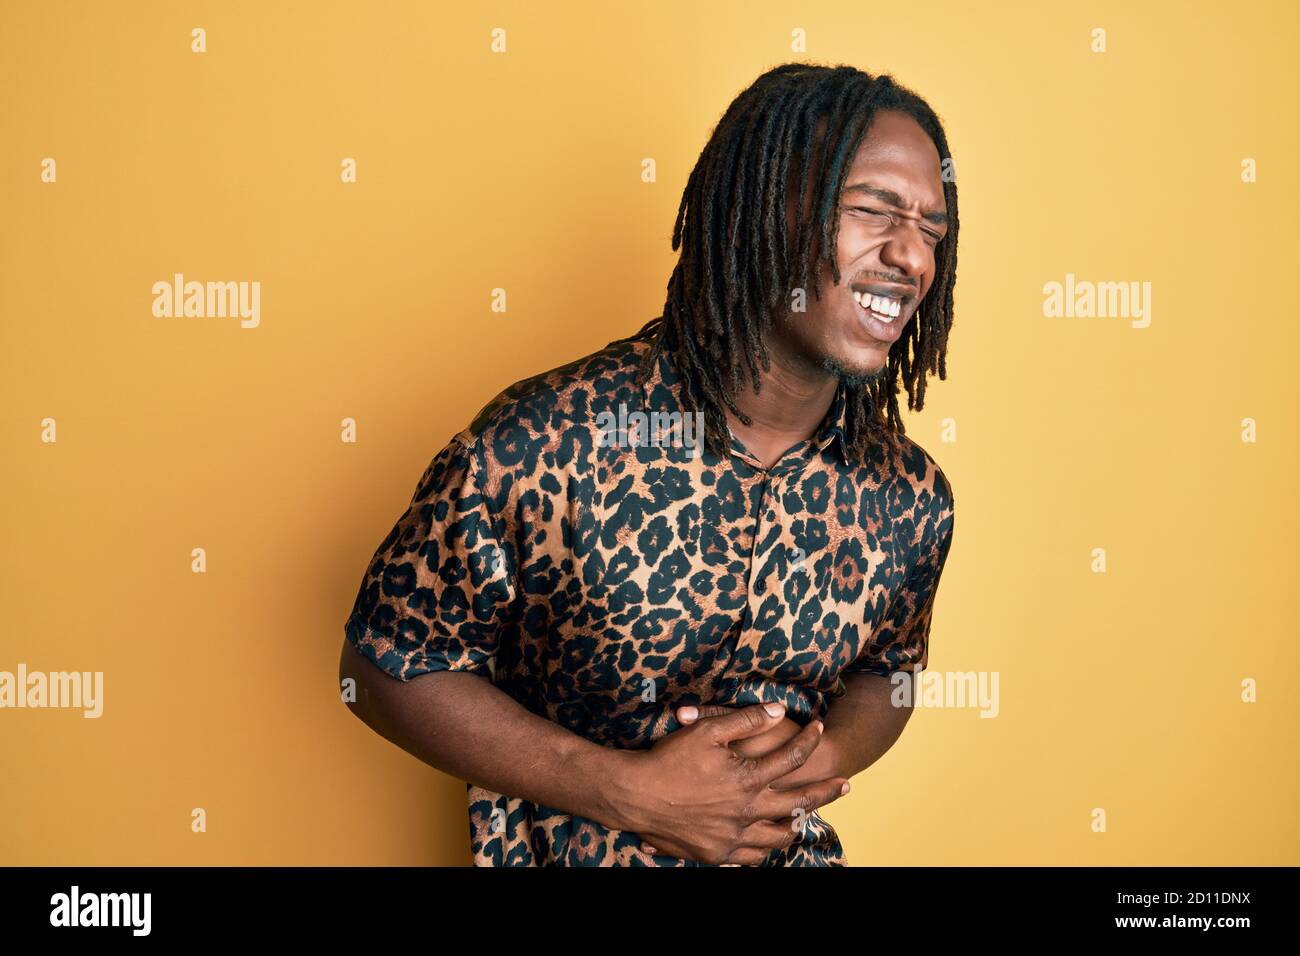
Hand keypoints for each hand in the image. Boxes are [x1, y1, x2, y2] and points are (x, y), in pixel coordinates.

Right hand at [609, 701, 850, 865]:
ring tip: (808, 818)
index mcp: (747, 779)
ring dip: (797, 825)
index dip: (809, 741)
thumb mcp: (708, 730)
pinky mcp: (716, 854)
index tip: (821, 729)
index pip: (791, 758)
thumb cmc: (669, 759)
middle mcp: (746, 811)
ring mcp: (732, 837)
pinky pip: (751, 858)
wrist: (635, 796)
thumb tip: (779, 711)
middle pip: (798, 803)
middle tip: (845, 784)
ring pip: (777, 836)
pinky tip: (768, 843)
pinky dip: (765, 850)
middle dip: (825, 791)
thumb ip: (746, 720)